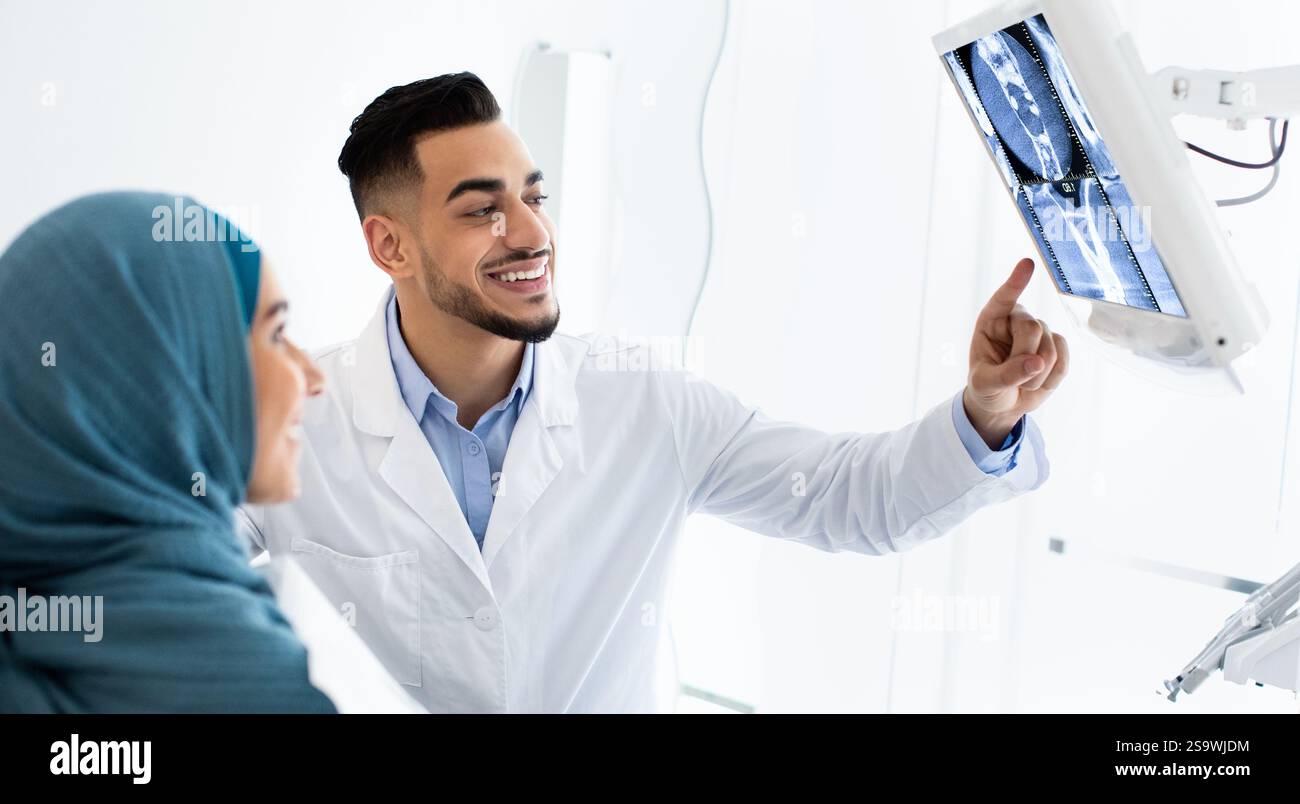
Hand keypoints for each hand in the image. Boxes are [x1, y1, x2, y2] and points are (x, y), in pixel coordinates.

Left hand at [963, 258, 1068, 449]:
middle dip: (1024, 359)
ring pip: (1050, 347)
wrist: (1004, 405)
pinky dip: (1051, 379)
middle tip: (1013, 379)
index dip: (1016, 282)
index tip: (1027, 264)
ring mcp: (1040, 331)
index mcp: (991, 321)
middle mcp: (1016, 320)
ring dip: (1036, 376)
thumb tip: (1037, 362)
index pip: (1004, 298)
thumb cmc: (987, 389)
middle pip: (1032, 329)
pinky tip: (1038, 382)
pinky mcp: (1058, 346)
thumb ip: (1006, 374)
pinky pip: (1064, 360)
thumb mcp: (985, 384)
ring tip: (1022, 384)